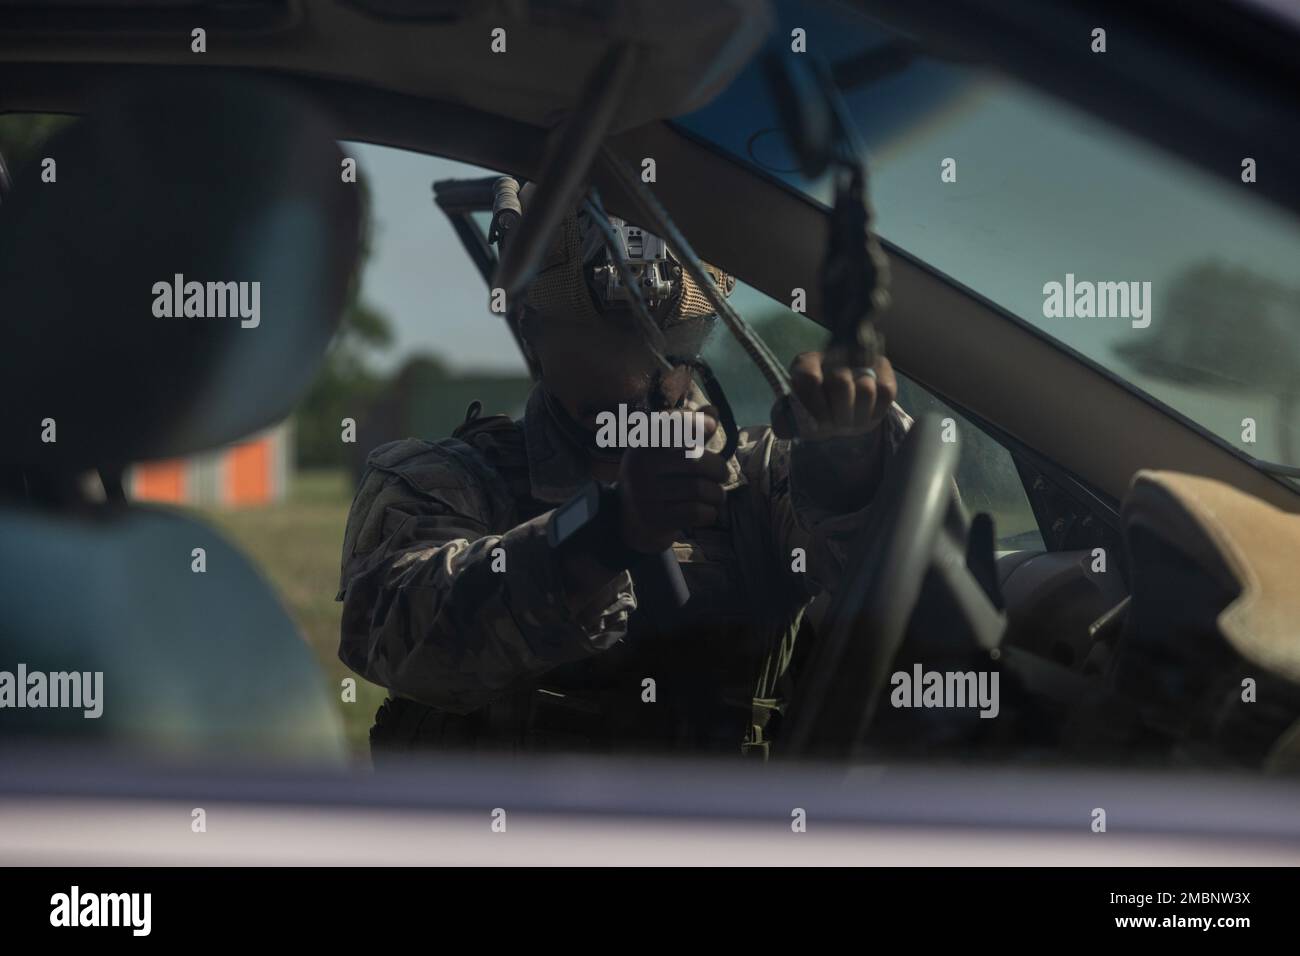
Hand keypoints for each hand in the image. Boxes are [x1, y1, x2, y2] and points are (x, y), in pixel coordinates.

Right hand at [617, 408, 728, 552]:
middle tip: (722, 474)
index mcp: (642, 443)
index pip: (670, 424)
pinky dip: (709, 512)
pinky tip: (707, 511)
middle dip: (718, 468)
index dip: (695, 422)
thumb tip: (713, 410)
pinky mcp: (654, 519)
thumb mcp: (667, 449)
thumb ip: (691, 429)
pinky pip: (696, 512)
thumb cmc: (659, 476)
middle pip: (694, 461)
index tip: (712, 425)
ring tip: (716, 495)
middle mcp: (639, 465)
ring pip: (699, 489)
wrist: (633, 518)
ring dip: (716, 494)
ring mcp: (644, 493)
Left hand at [772, 350, 897, 440]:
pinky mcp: (883, 371)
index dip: (814, 405)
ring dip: (856, 415)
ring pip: (865, 389)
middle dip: (838, 413)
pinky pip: (887, 392)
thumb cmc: (815, 414)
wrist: (838, 411)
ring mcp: (859, 361)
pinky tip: (863, 414)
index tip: (816, 423)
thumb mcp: (795, 419)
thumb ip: (784, 423)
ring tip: (847, 421)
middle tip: (834, 423)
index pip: (809, 378)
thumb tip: (785, 428)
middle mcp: (832, 356)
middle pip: (841, 382)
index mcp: (805, 364)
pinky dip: (875, 410)